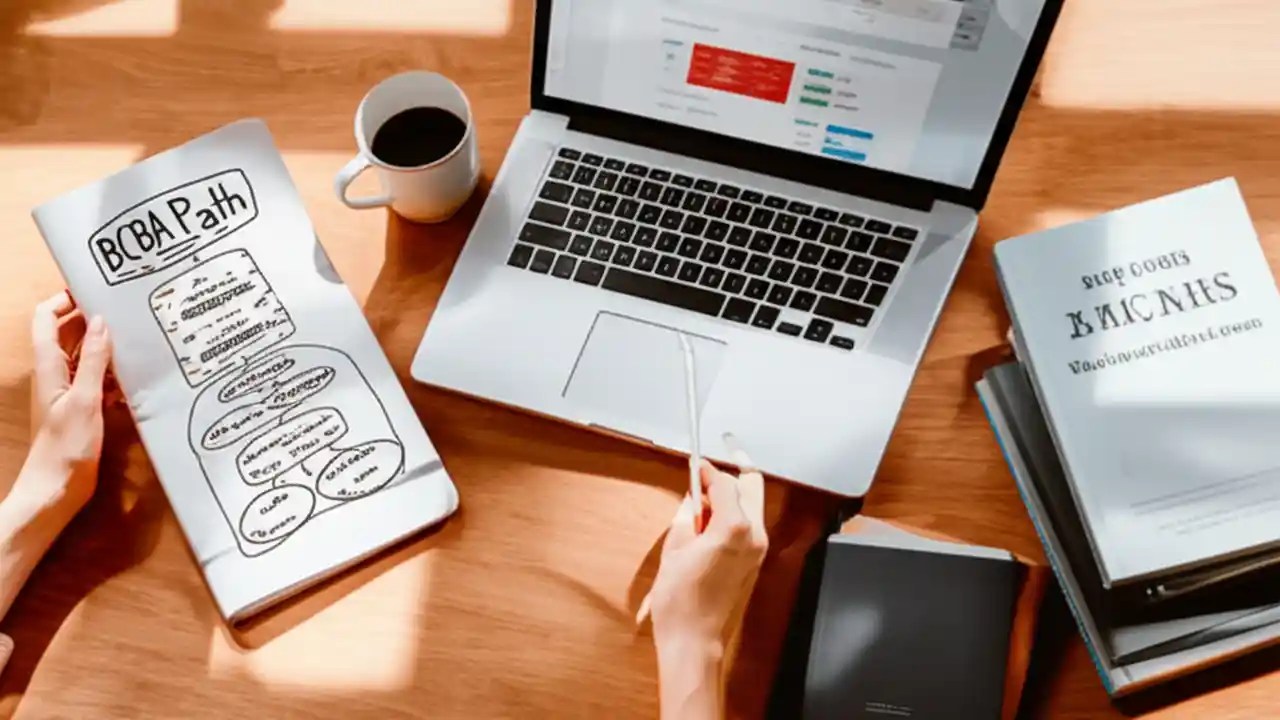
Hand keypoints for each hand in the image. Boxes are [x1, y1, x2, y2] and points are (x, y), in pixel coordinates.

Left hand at [0, 293, 111, 623]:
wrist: (57, 491)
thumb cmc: (66, 446)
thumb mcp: (84, 399)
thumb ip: (94, 360)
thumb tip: (100, 321)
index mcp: (49, 367)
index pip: (45, 319)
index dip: (64, 300)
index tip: (95, 289)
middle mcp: (57, 375)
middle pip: (69, 335)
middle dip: (93, 319)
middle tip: (129, 308)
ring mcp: (69, 393)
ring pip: (87, 358)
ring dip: (108, 347)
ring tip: (140, 335)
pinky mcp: (83, 410)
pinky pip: (99, 382)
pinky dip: (115, 374)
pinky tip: (138, 374)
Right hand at [649, 457, 767, 656]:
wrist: (694, 639)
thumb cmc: (680, 600)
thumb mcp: (675, 547)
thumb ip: (688, 515)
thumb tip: (693, 497)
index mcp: (734, 528)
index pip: (726, 482)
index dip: (708, 472)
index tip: (695, 467)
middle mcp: (754, 536)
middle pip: (751, 485)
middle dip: (728, 478)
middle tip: (703, 480)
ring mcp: (758, 549)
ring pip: (752, 505)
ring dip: (730, 498)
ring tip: (700, 508)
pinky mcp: (755, 561)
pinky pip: (749, 526)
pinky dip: (733, 516)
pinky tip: (708, 527)